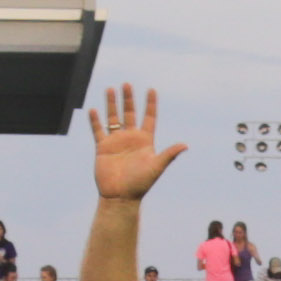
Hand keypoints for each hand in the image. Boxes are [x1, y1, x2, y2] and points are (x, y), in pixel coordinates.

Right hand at [89, 82, 182, 203]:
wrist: (121, 196)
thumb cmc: (140, 183)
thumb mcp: (156, 167)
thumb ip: (169, 154)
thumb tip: (185, 145)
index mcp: (145, 141)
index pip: (149, 118)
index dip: (150, 104)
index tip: (152, 89)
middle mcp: (131, 138)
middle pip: (130, 113)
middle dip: (129, 99)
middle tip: (127, 84)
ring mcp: (116, 142)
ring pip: (113, 118)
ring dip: (112, 104)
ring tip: (110, 89)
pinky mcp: (103, 147)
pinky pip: (99, 130)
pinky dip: (96, 120)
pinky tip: (94, 110)